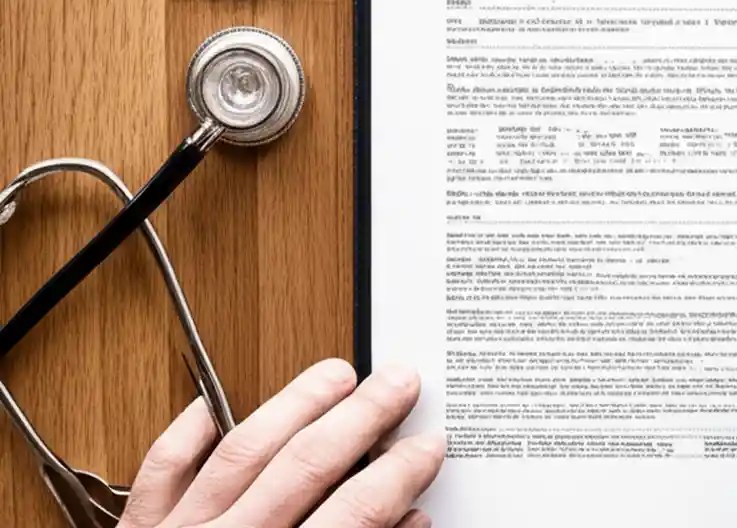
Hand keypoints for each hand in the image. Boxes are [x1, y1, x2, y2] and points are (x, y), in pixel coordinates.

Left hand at [118, 360, 443, 527]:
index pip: (354, 511)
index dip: (399, 473)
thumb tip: (410, 523)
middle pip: (305, 464)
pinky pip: (158, 475)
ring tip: (333, 374)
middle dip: (361, 417)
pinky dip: (183, 437)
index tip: (427, 446)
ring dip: (293, 406)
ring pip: (242, 452)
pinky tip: (206, 407)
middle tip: (398, 381)